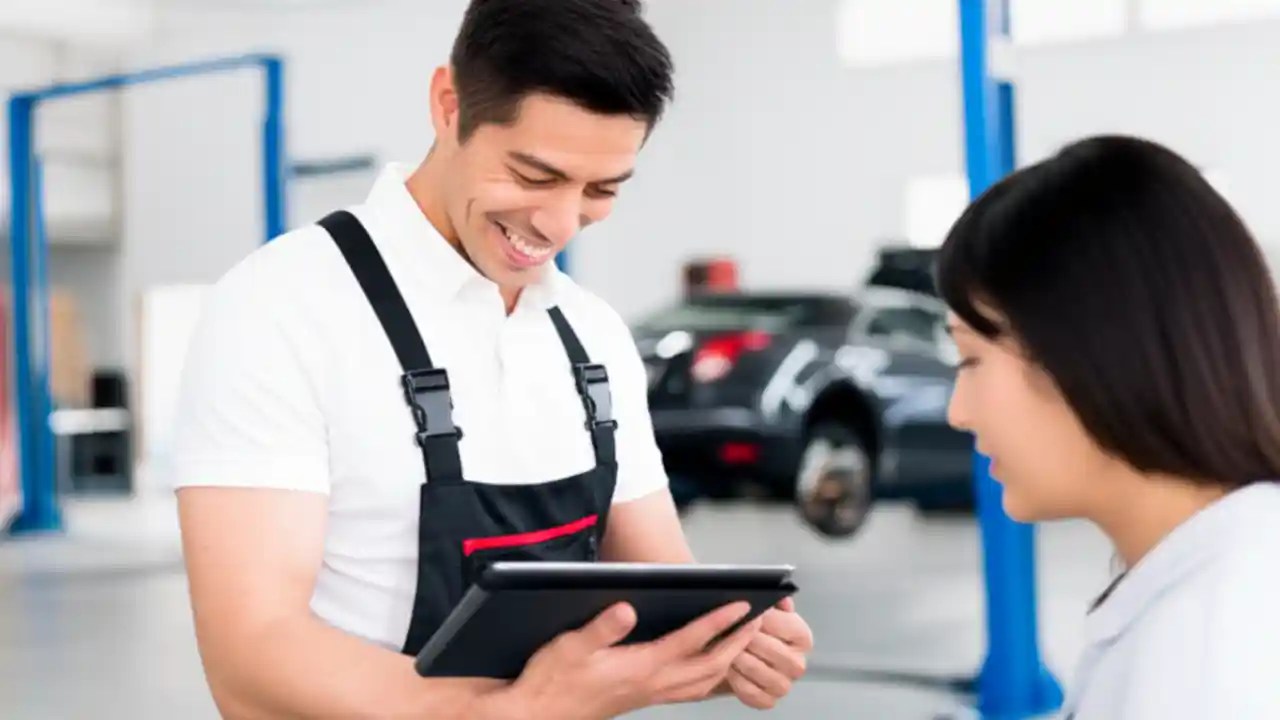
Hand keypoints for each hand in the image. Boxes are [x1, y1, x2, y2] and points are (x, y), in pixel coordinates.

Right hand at [489, 601, 763, 719]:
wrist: (537, 714)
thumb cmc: (551, 679)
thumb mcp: (569, 647)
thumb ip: (601, 628)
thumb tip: (627, 608)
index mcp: (640, 668)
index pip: (691, 642)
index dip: (719, 622)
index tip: (743, 604)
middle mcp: (652, 684)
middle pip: (710, 665)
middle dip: (738, 641)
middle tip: (759, 618)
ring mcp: (650, 694)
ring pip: (704, 681)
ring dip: (729, 659)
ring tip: (744, 637)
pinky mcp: (643, 698)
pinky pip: (690, 690)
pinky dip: (710, 676)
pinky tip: (711, 665)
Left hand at [725, 597, 812, 709]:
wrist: (741, 656)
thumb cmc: (755, 630)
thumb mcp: (767, 608)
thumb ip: (775, 599)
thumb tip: (783, 598)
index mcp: (802, 638)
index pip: (788, 625)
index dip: (766, 618)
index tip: (748, 612)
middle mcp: (797, 664)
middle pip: (771, 649)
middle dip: (747, 637)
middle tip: (731, 629)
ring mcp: (783, 685)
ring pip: (758, 669)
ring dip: (739, 657)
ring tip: (725, 646)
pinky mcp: (767, 700)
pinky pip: (749, 691)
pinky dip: (736, 678)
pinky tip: (728, 667)